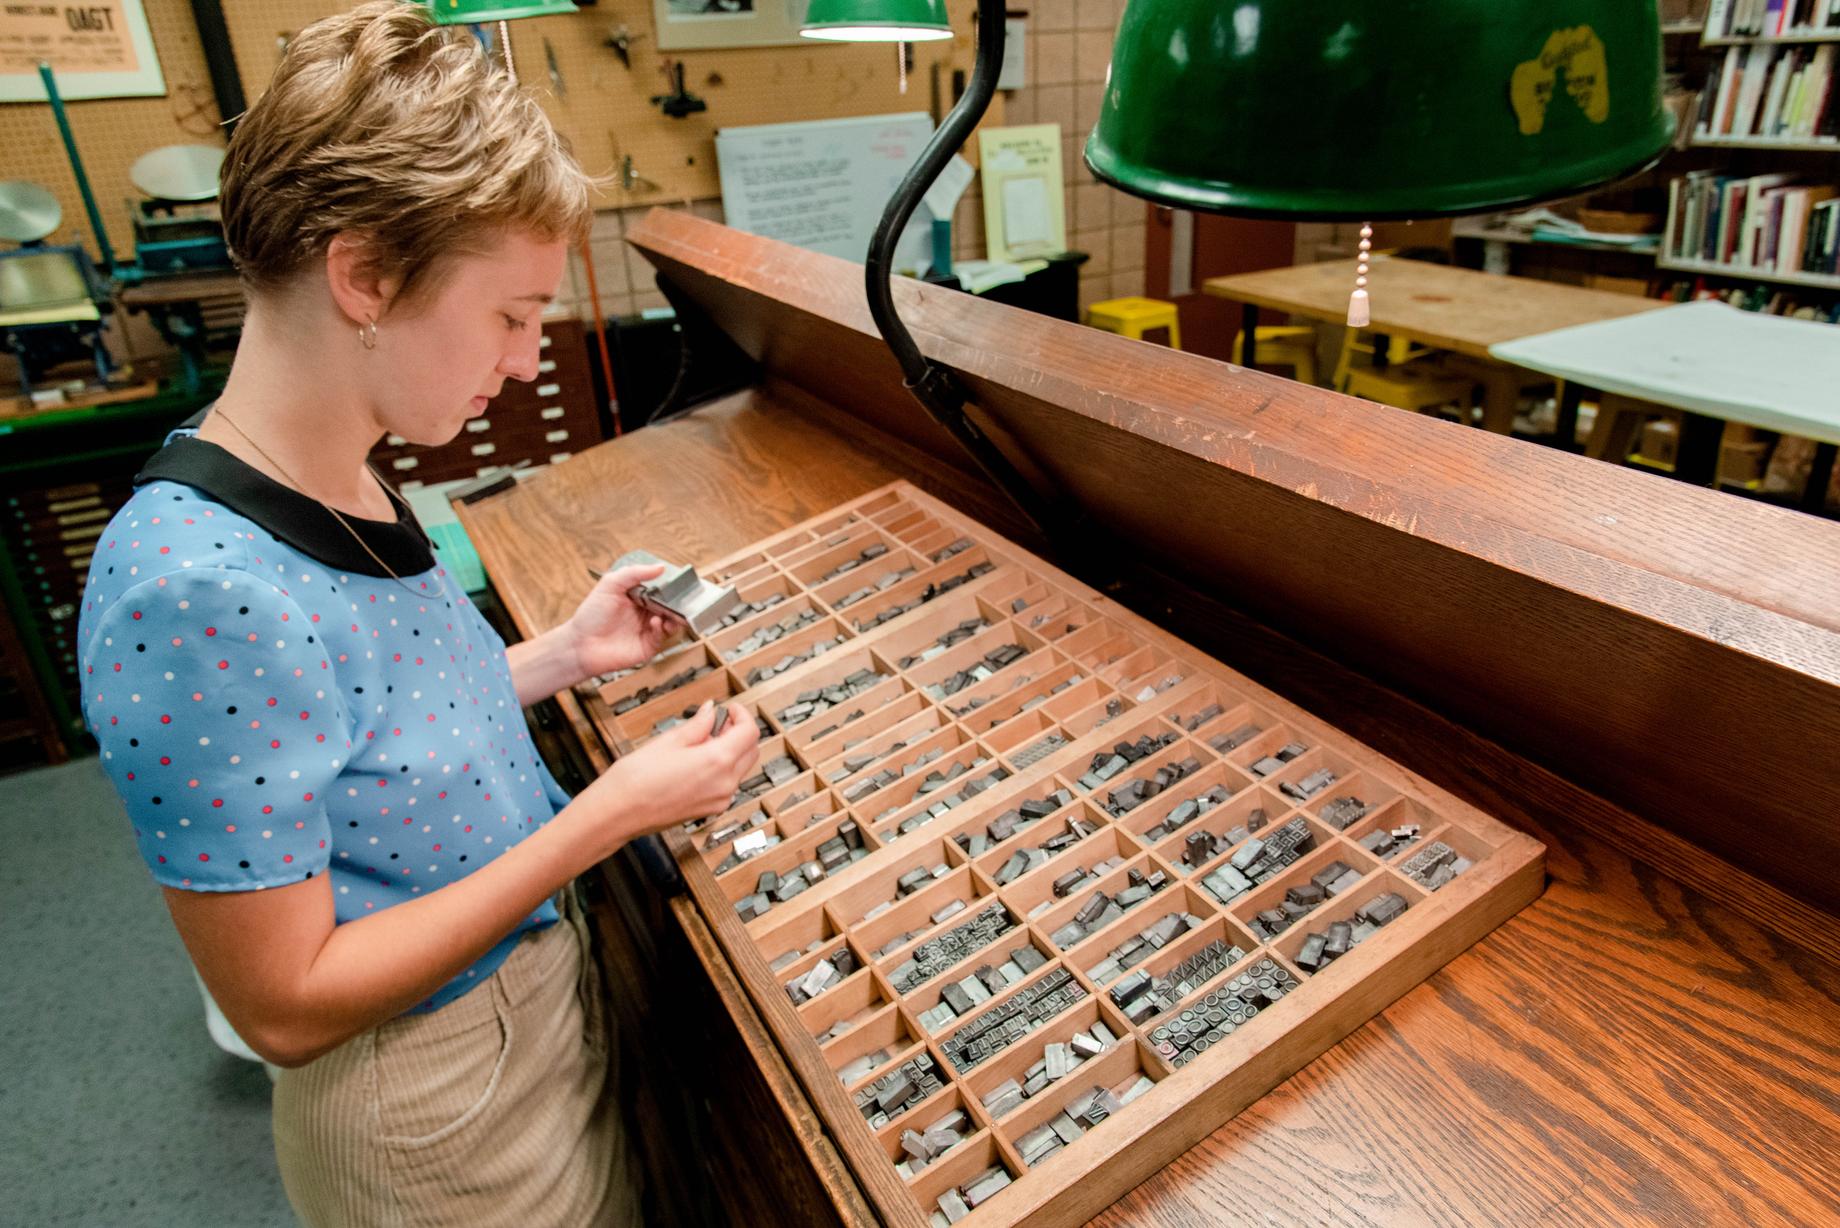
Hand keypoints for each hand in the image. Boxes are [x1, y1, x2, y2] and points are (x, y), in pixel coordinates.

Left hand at [563, 563, 683, 680]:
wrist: (580, 645)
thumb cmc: (591, 615)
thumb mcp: (610, 585)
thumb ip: (634, 573)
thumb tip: (660, 567)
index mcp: (638, 598)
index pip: (660, 590)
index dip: (670, 587)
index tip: (680, 582)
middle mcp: (644, 613)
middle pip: (669, 606)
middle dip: (677, 602)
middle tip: (682, 598)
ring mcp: (647, 630)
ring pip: (671, 622)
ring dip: (674, 617)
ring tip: (671, 612)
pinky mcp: (647, 647)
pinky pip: (662, 637)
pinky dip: (662, 629)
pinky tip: (655, 622)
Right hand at [580, 701, 760, 850]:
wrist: (618, 813)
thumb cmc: (636, 781)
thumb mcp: (668, 741)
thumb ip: (697, 724)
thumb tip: (711, 711)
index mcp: (717, 762)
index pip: (750, 731)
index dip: (742, 714)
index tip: (731, 708)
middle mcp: (725, 784)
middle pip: (751, 750)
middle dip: (740, 732)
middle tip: (718, 721)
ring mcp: (719, 800)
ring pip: (741, 768)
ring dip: (731, 750)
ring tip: (703, 740)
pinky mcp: (710, 809)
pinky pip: (728, 784)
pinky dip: (722, 768)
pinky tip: (698, 760)